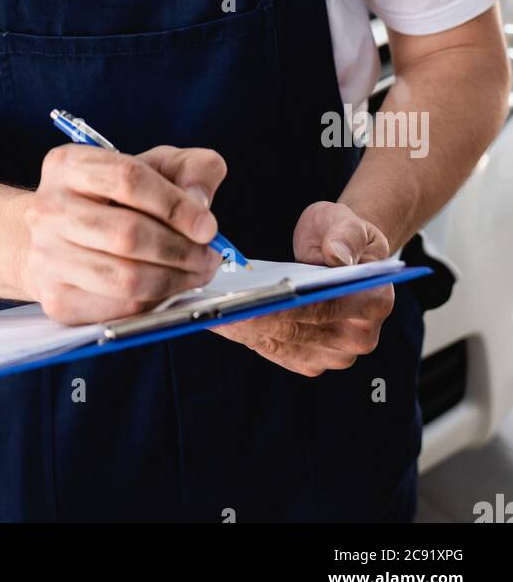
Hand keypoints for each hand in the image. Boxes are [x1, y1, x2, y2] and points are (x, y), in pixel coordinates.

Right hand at [22, 144, 226, 324]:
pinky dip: (154, 301)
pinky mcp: (56, 299)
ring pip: (125, 277)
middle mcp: (48, 208)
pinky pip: (119, 308)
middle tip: (209, 256)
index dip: (175, 204)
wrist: (54, 238)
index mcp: (69, 164)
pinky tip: (167, 286)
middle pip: (127, 233)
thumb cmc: (111, 198)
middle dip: (181, 249)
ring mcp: (47, 257)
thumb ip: (189, 168)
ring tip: (196, 272)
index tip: (207, 225)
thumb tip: (200, 202)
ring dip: (174, 279)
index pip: (127, 178)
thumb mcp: (152, 167)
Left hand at [207, 200, 394, 375]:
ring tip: (208, 312)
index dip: (283, 305)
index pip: (322, 307)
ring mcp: (333, 355)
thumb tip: (338, 256)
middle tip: (215, 307)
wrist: (339, 254)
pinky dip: (244, 334)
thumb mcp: (344, 220)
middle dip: (252, 318)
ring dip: (242, 329)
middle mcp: (358, 338)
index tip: (248, 298)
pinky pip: (271, 350)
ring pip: (279, 344)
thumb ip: (345, 234)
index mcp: (374, 301)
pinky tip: (218, 318)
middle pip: (295, 331)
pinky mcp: (308, 361)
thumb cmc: (339, 234)